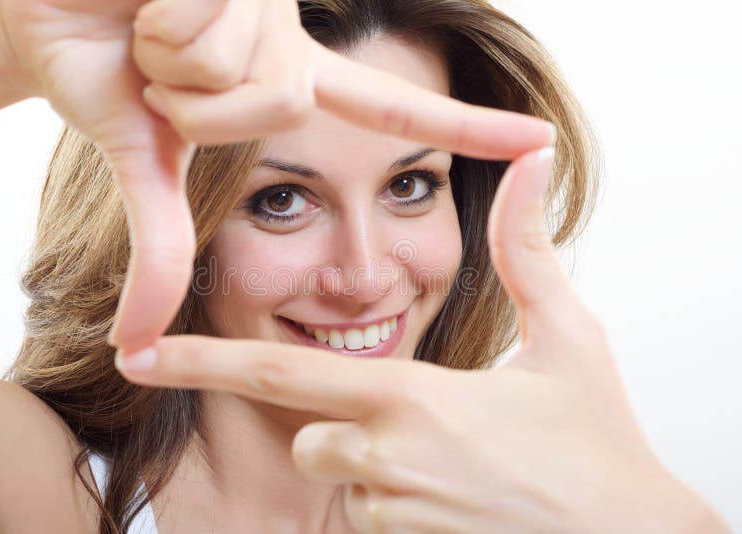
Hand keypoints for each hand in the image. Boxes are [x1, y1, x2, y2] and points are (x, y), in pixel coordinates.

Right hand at [0, 0, 553, 354]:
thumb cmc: (101, 73)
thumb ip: (163, 248)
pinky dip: (159, 22)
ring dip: (173, 61)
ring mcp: (268, 0)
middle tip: (159, 67)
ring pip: (247, 65)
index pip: (390, 110)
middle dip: (199, 101)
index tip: (537, 142)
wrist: (44, 11)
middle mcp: (290, 35)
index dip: (466, 127)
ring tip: (149, 29)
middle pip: (282, 102)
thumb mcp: (146, 162)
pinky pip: (211, 24)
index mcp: (289, 77)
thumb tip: (135, 346)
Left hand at [115, 148, 727, 532]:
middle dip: (339, 426)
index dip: (202, 362)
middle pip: (309, 436)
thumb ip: (527, 251)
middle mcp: (387, 462)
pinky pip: (371, 523)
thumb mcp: (568, 337)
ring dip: (380, 469)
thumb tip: (529, 165)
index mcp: (410, 398)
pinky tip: (462, 502)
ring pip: (343, 483)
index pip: (281, 378)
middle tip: (427, 426)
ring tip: (461, 467)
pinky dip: (400, 507)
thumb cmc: (600, 441)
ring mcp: (394, 519)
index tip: (141, 354)